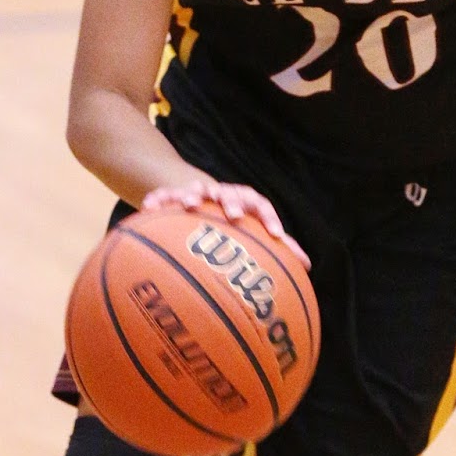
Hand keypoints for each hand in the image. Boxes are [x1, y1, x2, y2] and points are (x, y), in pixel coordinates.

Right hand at [141, 173, 310, 268]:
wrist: (198, 194)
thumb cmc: (231, 219)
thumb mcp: (252, 229)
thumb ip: (278, 247)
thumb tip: (307, 266)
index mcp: (244, 201)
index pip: (260, 204)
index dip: (268, 218)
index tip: (275, 234)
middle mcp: (222, 194)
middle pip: (229, 193)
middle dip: (232, 201)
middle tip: (234, 215)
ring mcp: (197, 191)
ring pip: (196, 189)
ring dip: (193, 194)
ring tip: (189, 204)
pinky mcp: (173, 193)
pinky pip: (163, 195)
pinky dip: (157, 200)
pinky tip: (148, 209)